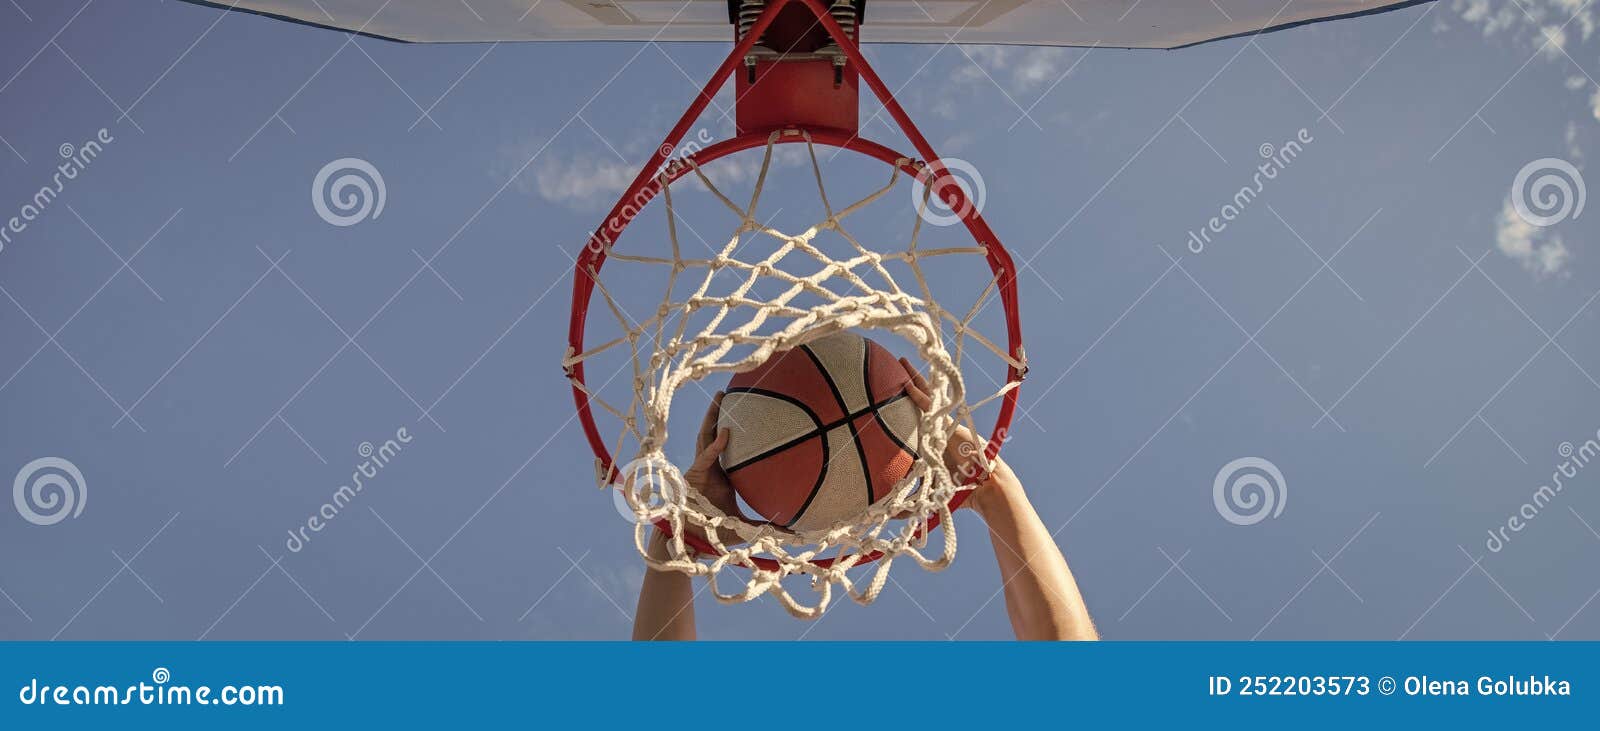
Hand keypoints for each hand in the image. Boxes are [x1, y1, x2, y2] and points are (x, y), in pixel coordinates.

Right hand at [676, 392, 751, 546]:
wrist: (693, 542)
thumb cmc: (715, 532)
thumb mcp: (745, 525)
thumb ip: (765, 524)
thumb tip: (792, 530)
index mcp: (722, 474)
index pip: (728, 446)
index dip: (733, 429)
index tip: (747, 413)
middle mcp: (711, 467)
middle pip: (714, 433)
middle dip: (720, 413)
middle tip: (729, 393)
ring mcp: (701, 468)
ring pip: (706, 436)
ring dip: (713, 417)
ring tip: (720, 398)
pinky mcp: (694, 474)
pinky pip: (706, 455)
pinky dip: (716, 445)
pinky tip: (725, 433)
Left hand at [897, 357, 1019, 514]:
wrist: (987, 487)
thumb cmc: (961, 491)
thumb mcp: (930, 492)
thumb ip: (909, 500)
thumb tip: (886, 515)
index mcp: (931, 441)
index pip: (914, 418)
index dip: (903, 404)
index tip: (888, 391)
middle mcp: (937, 430)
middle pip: (920, 401)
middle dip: (908, 382)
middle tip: (892, 365)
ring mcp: (944, 425)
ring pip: (926, 398)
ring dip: (913, 380)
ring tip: (899, 362)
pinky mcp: (951, 424)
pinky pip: (932, 406)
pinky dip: (920, 394)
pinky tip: (908, 381)